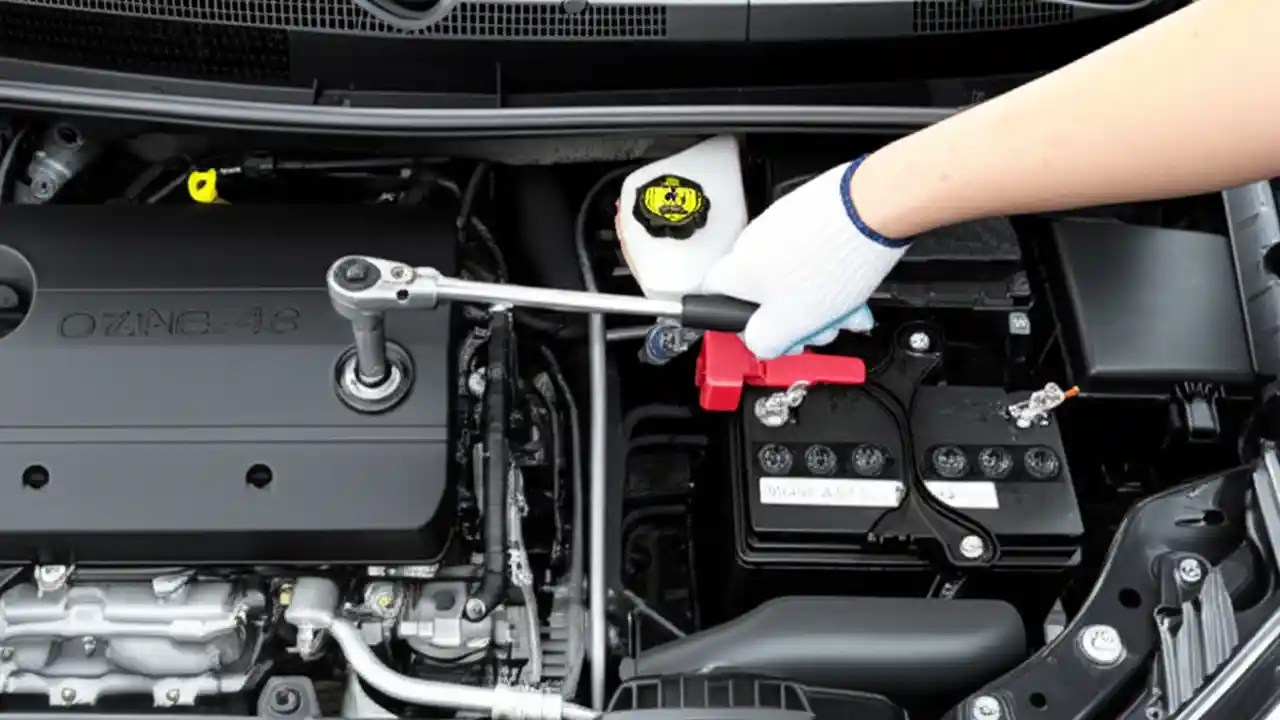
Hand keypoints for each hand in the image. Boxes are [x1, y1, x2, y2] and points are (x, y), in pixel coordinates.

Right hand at [702, 158, 910, 358]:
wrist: (872, 208)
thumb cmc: (833, 260)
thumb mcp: (791, 323)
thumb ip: (764, 341)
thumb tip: (759, 346)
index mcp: (737, 270)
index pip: (712, 298)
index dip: (738, 323)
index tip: (765, 333)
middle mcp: (753, 242)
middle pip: (765, 294)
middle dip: (797, 318)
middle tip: (822, 327)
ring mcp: (782, 225)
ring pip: (795, 278)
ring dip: (822, 300)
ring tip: (850, 307)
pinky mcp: (809, 216)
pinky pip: (814, 255)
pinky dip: (832, 274)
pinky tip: (853, 282)